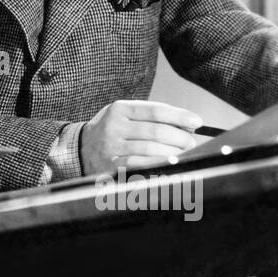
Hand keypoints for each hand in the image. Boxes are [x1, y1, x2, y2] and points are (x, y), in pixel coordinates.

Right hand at [79, 100, 203, 174]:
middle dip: (180, 137)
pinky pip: (141, 167)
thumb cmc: (112, 131)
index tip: (197, 121)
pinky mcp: (111, 167)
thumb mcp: (125, 116)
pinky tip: (169, 165)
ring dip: (173, 153)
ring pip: (150, 150)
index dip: (179, 115)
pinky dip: (159, 166)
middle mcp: (113, 126)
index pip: (155, 110)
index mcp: (119, 109)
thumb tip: (187, 124)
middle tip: (191, 142)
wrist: (80, 149)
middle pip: (156, 131)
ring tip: (183, 154)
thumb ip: (151, 117)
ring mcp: (111, 148)